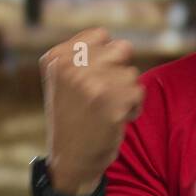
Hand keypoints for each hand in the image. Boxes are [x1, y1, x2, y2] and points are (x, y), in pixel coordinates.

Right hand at [40, 27, 144, 195]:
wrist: (72, 160)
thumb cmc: (74, 117)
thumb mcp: (65, 80)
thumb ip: (85, 55)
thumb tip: (123, 45)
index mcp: (56, 57)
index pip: (100, 35)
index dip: (106, 57)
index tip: (93, 79)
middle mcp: (70, 66)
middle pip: (121, 49)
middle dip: (119, 72)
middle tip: (102, 95)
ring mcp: (90, 83)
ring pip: (132, 73)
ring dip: (126, 93)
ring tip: (106, 109)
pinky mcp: (111, 102)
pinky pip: (139, 92)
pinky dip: (133, 107)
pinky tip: (115, 119)